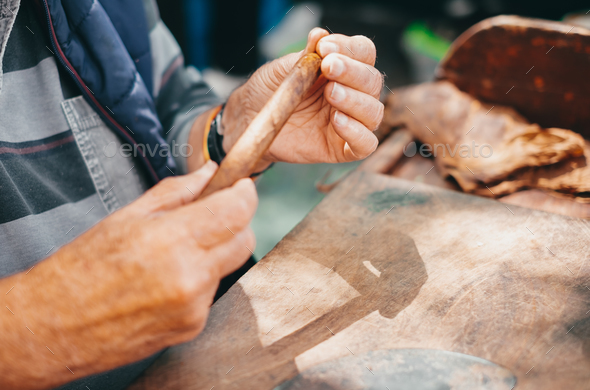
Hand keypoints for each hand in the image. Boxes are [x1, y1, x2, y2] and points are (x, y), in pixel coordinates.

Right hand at [0, 161, 256, 388]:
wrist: (53, 327)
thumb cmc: (81, 268)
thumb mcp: (126, 216)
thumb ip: (176, 193)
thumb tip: (209, 173)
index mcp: (171, 240)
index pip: (236, 211)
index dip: (245, 194)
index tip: (241, 185)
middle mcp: (190, 276)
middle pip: (244, 239)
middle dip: (235, 221)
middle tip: (212, 213)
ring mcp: (194, 306)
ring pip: (228, 266)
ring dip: (214, 252)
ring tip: (175, 252)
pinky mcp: (192, 327)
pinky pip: (211, 292)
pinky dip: (199, 280)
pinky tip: (168, 280)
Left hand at [222, 28, 383, 168]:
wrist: (250, 120)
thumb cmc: (269, 91)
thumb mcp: (282, 69)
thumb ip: (304, 56)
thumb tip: (319, 34)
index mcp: (343, 69)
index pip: (364, 53)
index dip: (350, 49)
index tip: (325, 47)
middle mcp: (353, 94)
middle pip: (372, 81)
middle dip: (353, 72)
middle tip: (328, 67)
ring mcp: (350, 122)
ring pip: (374, 112)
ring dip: (356, 100)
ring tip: (331, 94)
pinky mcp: (342, 148)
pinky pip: (366, 144)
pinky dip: (357, 132)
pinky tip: (337, 121)